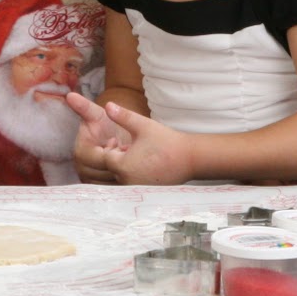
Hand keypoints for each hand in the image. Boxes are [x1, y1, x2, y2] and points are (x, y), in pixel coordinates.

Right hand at [66, 92, 128, 183]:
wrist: (115, 138)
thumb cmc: (106, 125)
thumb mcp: (97, 114)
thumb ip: (84, 106)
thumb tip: (70, 95)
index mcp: (80, 154)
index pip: (100, 159)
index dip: (111, 151)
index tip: (116, 142)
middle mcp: (83, 171)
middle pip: (106, 174)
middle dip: (119, 163)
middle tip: (125, 150)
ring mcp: (92, 182)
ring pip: (112, 183)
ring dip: (123, 172)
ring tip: (126, 158)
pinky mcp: (101, 189)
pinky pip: (116, 189)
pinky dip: (125, 181)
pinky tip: (128, 169)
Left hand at [68, 96, 193, 185]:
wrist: (190, 159)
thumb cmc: (166, 141)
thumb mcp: (142, 125)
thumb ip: (122, 116)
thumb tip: (107, 104)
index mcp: (123, 166)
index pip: (106, 157)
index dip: (113, 147)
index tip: (123, 140)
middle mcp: (128, 181)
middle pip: (113, 168)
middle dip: (119, 156)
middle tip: (132, 146)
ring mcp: (138, 188)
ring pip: (123, 175)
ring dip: (127, 165)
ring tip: (141, 155)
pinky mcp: (147, 191)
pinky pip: (134, 182)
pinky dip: (137, 173)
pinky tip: (148, 164)